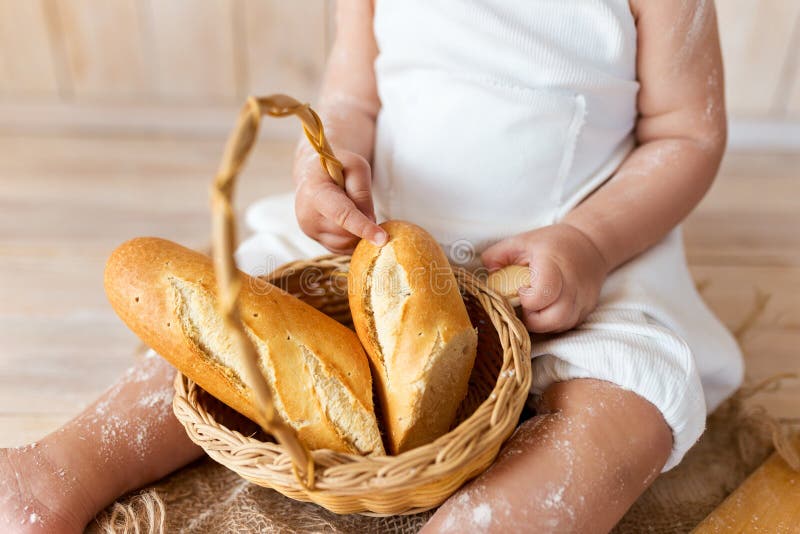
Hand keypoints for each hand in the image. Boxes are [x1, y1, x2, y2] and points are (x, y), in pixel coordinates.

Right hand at [294, 147, 386, 253]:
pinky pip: (343, 248)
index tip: (383, 239)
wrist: (313, 173)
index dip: (363, 228)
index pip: (342, 215)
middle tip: (365, 205)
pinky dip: (353, 238)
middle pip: (348, 233)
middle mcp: (308, 216)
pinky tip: (351, 222)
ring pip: (347, 244)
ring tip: (355, 210)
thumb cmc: (337, 166)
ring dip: (360, 233)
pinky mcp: (317, 240)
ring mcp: (311, 231)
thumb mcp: (356, 167)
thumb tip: (370, 222)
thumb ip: (363, 194)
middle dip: (365, 225)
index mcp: (316, 194)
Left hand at [481, 223, 608, 332]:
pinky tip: (546, 309)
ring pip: (561, 325)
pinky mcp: (587, 310)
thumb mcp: (522, 241)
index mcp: (555, 265)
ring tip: (534, 308)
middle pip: (554, 317)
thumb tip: (486, 272)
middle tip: (525, 305)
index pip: (544, 293)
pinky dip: (553, 323)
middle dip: (533, 319)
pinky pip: (568, 325)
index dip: (527, 299)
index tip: (520, 290)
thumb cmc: (552, 243)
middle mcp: (573, 285)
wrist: (590, 245)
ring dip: (542, 323)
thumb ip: (498, 255)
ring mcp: (583, 300)